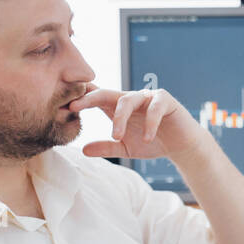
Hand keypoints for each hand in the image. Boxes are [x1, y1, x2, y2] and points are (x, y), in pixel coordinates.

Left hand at [75, 87, 208, 161]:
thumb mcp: (126, 148)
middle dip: (89, 98)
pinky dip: (149, 123)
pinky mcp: (165, 100)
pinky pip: (154, 108)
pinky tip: (147, 139)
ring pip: (128, 100)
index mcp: (118, 107)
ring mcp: (148, 97)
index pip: (96, 97)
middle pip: (106, 93)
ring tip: (117, 136)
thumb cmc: (152, 142)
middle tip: (75, 107)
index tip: (63, 107)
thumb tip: (83, 150)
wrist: (181, 145)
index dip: (80, 100)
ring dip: (120, 118)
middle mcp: (131, 98)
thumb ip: (106, 147)